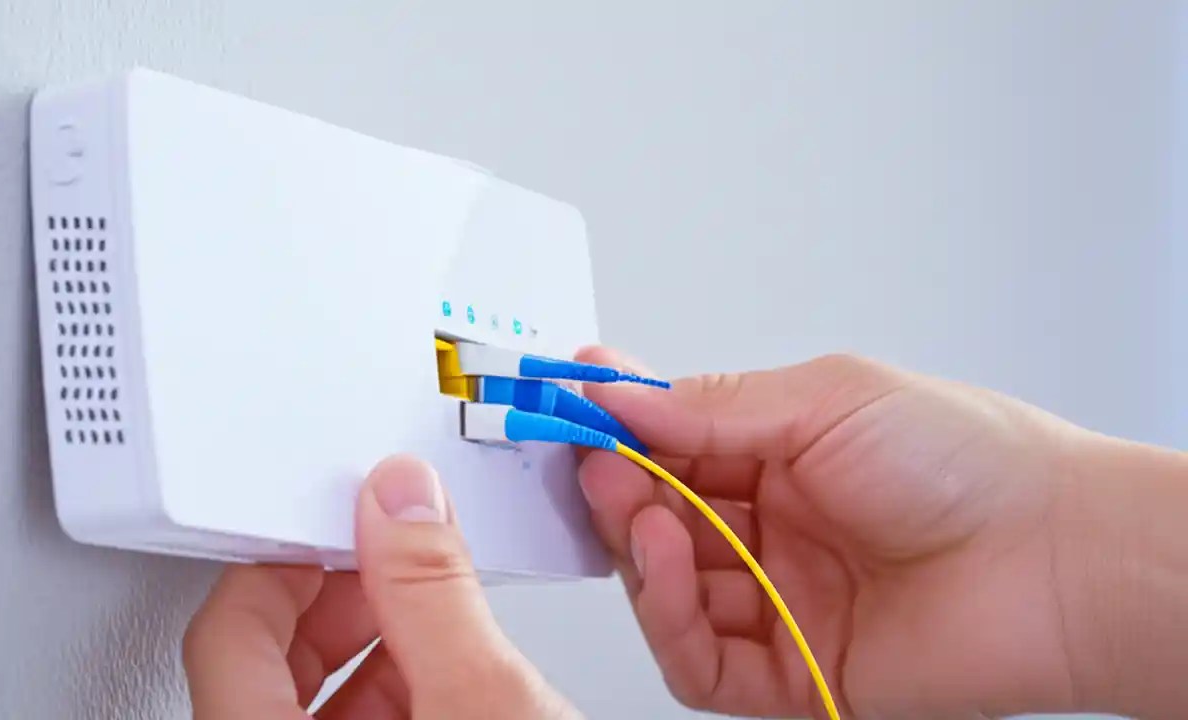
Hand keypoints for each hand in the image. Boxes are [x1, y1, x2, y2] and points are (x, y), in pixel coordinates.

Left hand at [183, 455, 578, 718]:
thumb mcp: (484, 697)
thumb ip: (435, 592)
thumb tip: (403, 498)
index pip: (229, 631)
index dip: (287, 559)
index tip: (339, 519)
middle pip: (270, 658)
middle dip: (345, 594)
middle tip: (395, 550)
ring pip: (319, 693)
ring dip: (382, 636)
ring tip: (440, 603)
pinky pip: (367, 718)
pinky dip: (406, 680)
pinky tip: (456, 661)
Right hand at [576, 348, 1101, 718]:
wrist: (1056, 557)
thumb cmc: (969, 461)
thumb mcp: (826, 399)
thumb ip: (712, 406)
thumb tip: (619, 392)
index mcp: (780, 459)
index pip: (670, 446)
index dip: (616, 427)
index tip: (569, 400)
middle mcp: (772, 533)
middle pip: (656, 521)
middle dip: (614, 488)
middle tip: (588, 455)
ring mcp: (778, 604)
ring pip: (665, 591)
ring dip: (633, 548)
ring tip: (633, 503)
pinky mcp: (790, 675)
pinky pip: (699, 661)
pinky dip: (666, 616)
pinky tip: (665, 561)